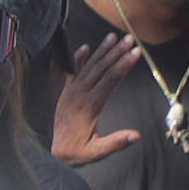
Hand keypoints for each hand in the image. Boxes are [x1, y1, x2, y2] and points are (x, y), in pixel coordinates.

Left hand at [47, 32, 145, 167]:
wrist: (51, 153)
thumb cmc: (76, 152)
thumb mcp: (96, 152)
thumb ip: (115, 143)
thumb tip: (136, 136)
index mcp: (89, 107)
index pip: (110, 80)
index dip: (124, 65)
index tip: (136, 53)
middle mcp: (79, 95)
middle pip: (101, 68)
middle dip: (117, 52)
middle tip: (130, 39)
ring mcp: (70, 93)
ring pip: (88, 67)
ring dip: (102, 51)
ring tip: (113, 36)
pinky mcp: (65, 93)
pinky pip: (71, 72)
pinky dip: (78, 59)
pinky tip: (86, 47)